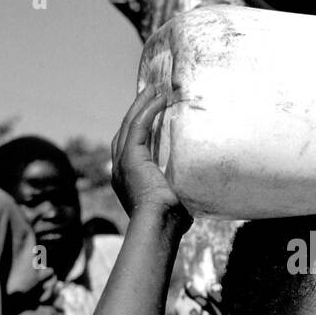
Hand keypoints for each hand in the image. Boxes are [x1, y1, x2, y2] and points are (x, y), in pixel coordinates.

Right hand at [111, 86, 190, 225]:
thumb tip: (195, 187)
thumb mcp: (173, 200)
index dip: (140, 127)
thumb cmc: (170, 222)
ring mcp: (123, 161)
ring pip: (130, 123)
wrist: (159, 226)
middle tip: (151, 92)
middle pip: (126, 129)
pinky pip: (138, 125)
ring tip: (155, 88)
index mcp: (127, 179)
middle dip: (138, 109)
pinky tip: (159, 98)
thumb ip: (178, 188)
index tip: (153, 111)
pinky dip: (148, 109)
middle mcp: (120, 168)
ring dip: (142, 104)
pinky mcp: (131, 156)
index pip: (131, 145)